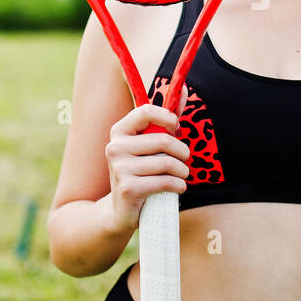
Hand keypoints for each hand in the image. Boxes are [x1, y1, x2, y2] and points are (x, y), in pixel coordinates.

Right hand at [103, 85, 190, 234]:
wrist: (120, 210)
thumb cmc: (140, 172)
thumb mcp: (148, 146)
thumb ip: (165, 121)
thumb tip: (186, 90)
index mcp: (119, 132)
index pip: (146, 111)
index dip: (168, 118)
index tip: (176, 129)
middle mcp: (115, 148)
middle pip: (163, 140)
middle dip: (182, 152)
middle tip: (185, 160)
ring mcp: (120, 169)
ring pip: (167, 163)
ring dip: (183, 172)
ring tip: (182, 176)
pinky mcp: (129, 189)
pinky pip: (165, 182)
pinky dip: (179, 185)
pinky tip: (178, 188)